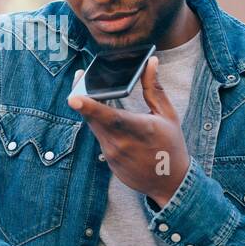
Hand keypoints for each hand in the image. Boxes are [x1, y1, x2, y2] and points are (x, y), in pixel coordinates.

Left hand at [67, 56, 189, 207]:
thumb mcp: (168, 115)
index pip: (110, 117)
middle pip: (94, 119)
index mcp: (141, 130)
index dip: (90, 107)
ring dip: (91, 110)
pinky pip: (99, 137)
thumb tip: (150, 62)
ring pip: (94, 127)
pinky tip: (102, 115)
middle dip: (83, 99)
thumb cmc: (171, 145)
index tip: (73, 98)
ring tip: (88, 91)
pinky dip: (99, 125)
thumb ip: (154, 88)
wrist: (170, 183)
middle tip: (80, 77)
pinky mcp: (109, 161)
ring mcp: (114, 154)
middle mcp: (123, 144)